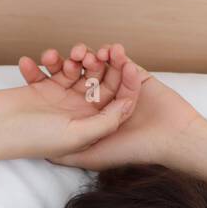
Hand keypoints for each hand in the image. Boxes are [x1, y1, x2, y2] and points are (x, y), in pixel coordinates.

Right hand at [0, 44, 146, 161]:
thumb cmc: (32, 138)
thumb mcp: (75, 135)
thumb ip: (104, 122)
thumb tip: (128, 106)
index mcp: (90, 126)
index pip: (117, 102)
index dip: (125, 83)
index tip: (127, 63)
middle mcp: (78, 112)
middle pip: (99, 82)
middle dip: (99, 64)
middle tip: (93, 52)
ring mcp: (60, 98)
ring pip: (76, 70)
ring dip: (71, 59)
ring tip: (60, 56)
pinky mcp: (42, 87)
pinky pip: (51, 67)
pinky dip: (44, 62)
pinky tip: (31, 62)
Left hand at [45, 43, 203, 170]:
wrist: (171, 140)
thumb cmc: (132, 151)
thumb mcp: (91, 156)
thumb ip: (67, 155)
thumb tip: (41, 154)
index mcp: (87, 116)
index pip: (62, 93)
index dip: (47, 80)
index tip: (34, 68)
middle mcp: (101, 101)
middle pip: (78, 75)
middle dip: (68, 63)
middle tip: (61, 57)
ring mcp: (118, 87)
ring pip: (98, 66)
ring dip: (90, 56)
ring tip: (85, 53)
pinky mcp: (137, 77)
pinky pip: (122, 61)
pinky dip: (115, 54)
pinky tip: (109, 50)